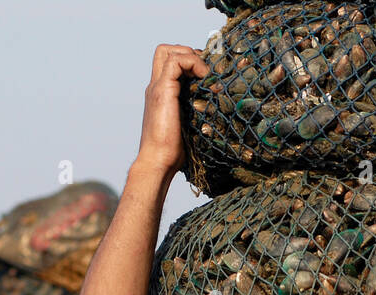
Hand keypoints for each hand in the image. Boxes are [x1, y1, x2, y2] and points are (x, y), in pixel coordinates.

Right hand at [136, 44, 209, 175]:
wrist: (158, 161)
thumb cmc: (174, 153)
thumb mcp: (189, 126)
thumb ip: (195, 114)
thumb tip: (218, 113)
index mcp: (161, 94)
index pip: (170, 63)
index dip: (190, 62)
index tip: (207, 76)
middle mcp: (157, 87)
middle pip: (166, 51)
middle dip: (189, 54)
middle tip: (206, 72)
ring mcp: (158, 87)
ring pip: (169, 51)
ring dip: (192, 56)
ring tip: (206, 76)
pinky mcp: (163, 90)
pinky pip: (176, 61)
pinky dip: (194, 63)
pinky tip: (205, 79)